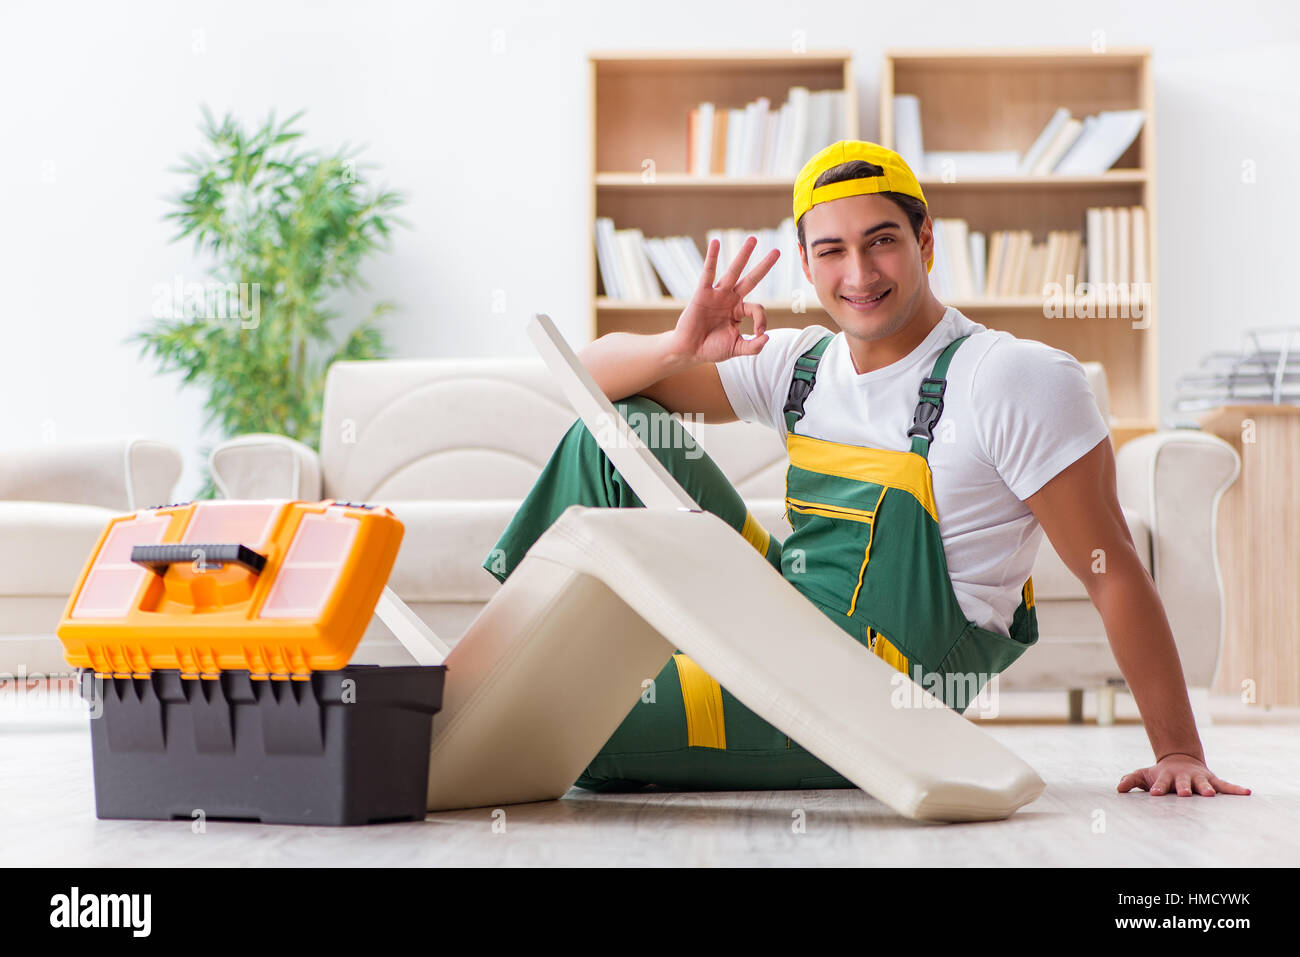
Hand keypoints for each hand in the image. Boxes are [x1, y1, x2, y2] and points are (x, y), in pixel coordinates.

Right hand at [669, 235, 779, 362]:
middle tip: (777, 251)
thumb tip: (767, 337)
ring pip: (734, 272)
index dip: (762, 320)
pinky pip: (708, 273)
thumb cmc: (711, 348)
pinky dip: (712, 257)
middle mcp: (730, 299)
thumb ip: (753, 346)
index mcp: (739, 310)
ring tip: (753, 240)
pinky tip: (715, 243)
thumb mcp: (736, 349)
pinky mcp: (702, 293)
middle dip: (764, 266)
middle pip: (751, 279)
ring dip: (744, 255)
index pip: (757, 308)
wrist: (690, 351)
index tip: (758, 333)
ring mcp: (717, 294)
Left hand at [1117, 752, 1250, 796]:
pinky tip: (1247, 793)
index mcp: (1166, 777)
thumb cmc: (1160, 773)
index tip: (1154, 793)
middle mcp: (1184, 777)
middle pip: (1183, 783)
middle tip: (1184, 794)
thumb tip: (1118, 788)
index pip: (1160, 784)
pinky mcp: (1212, 780)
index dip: (1157, 788)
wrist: (1179, 760)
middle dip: (1184, 788)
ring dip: (1207, 788)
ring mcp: (1199, 778)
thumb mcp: (1143, 775)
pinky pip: (1225, 785)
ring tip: (1211, 794)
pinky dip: (1235, 789)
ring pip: (1204, 783)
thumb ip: (1131, 780)